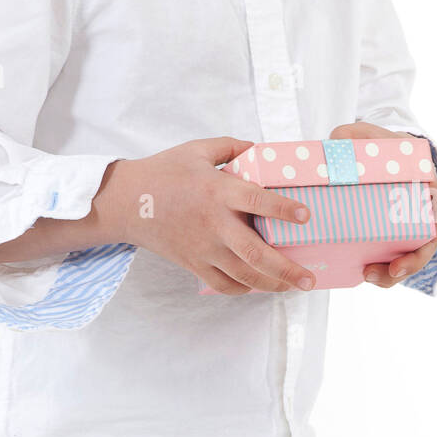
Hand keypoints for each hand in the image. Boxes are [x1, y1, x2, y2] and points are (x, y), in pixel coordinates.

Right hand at [90, 138, 319, 294]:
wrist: (126, 201)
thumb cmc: (163, 171)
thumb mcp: (197, 149)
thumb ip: (231, 147)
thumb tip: (259, 148)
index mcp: (217, 191)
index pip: (257, 201)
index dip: (283, 209)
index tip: (306, 216)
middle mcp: (214, 223)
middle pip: (256, 253)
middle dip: (287, 270)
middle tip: (310, 279)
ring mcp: (204, 248)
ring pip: (244, 275)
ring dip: (272, 284)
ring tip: (293, 287)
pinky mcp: (193, 263)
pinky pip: (222, 284)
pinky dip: (243, 289)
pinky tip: (257, 285)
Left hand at [328, 122, 436, 287]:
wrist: (375, 158)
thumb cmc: (375, 146)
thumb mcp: (363, 135)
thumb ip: (351, 136)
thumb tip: (335, 144)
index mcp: (424, 181)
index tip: (431, 228)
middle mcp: (424, 209)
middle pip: (430, 240)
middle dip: (415, 260)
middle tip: (395, 269)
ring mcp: (411, 227)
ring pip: (412, 257)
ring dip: (394, 272)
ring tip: (369, 275)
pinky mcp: (395, 239)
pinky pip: (395, 260)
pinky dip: (384, 271)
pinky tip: (363, 274)